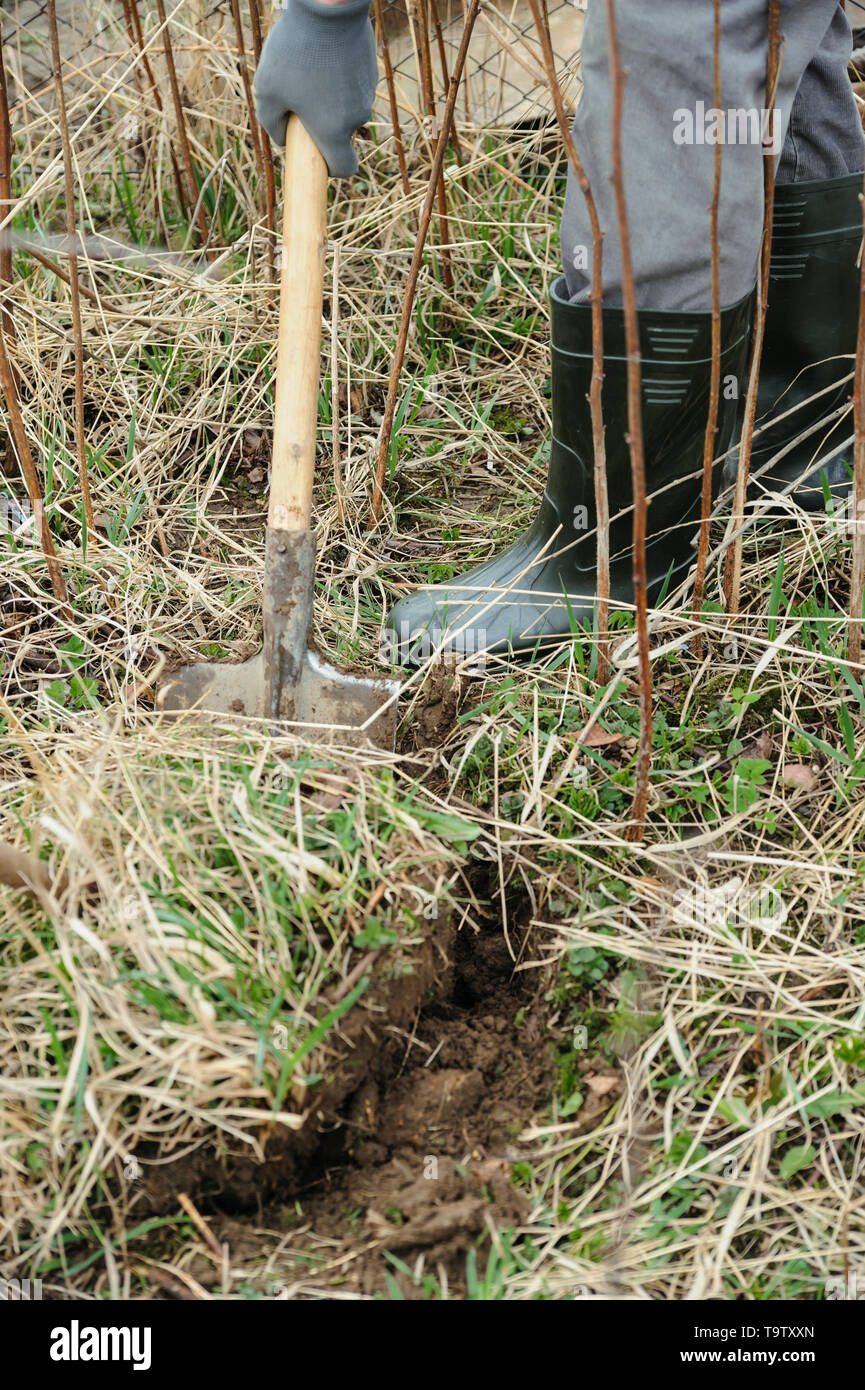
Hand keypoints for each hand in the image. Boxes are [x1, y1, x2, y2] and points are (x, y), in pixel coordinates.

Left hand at [254, 0, 377, 177]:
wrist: (327, 7)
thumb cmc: (294, 52)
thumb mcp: (267, 90)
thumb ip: (272, 124)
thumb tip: (283, 139)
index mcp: (334, 131)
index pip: (345, 168)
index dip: (331, 169)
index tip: (316, 156)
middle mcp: (356, 117)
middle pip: (340, 132)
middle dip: (321, 122)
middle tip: (297, 96)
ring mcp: (367, 92)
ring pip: (344, 106)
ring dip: (328, 97)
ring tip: (308, 67)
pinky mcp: (370, 70)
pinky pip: (351, 83)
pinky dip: (338, 77)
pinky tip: (323, 54)